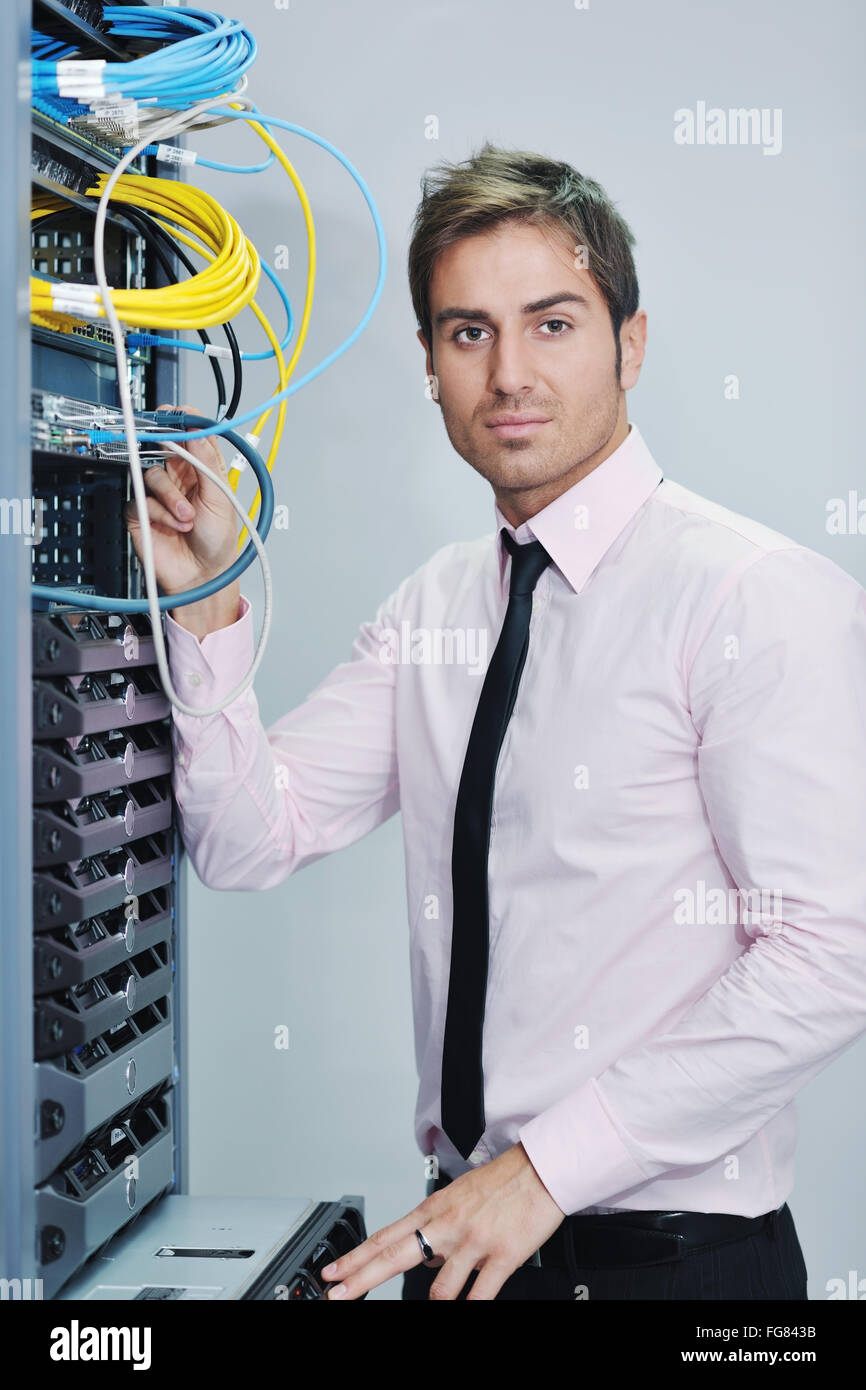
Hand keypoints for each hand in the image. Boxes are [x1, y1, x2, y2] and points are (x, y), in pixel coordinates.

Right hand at [123, 401, 239, 594]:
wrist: (202, 575)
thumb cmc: (217, 542)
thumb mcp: (221, 499)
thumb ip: (207, 462)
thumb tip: (199, 430)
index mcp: (201, 470)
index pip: (189, 436)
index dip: (182, 422)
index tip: (178, 413)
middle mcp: (178, 478)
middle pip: (163, 447)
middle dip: (164, 445)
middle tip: (166, 442)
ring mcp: (158, 493)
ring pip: (152, 474)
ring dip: (172, 497)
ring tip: (187, 518)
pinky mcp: (141, 510)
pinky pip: (141, 498)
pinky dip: (159, 512)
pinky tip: (174, 525)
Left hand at [320, 1142, 565, 1299]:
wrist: (540, 1171)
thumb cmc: (503, 1181)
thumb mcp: (458, 1195)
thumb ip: (436, 1224)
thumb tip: (423, 1254)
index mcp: (434, 1210)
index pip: (384, 1236)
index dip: (354, 1257)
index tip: (331, 1272)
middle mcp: (446, 1226)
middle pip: (392, 1256)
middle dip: (360, 1279)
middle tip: (336, 1294)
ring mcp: (472, 1242)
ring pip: (439, 1288)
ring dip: (437, 1301)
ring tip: (442, 1302)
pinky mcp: (500, 1257)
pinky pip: (479, 1295)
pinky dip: (469, 1306)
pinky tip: (467, 1306)